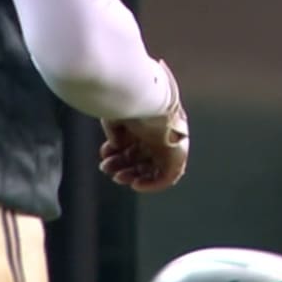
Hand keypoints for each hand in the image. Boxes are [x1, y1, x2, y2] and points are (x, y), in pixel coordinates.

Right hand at [98, 59, 188, 191]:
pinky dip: (151, 184)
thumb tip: (116, 145)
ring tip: (119, 177)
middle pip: (138, 158)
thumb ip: (115, 131)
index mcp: (143, 122)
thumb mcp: (115, 114)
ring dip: (133, 176)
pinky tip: (135, 184)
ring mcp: (168, 144)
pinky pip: (167, 177)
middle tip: (107, 169)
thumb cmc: (130, 102)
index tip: (104, 155)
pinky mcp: (177, 154)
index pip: (129, 144)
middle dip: (120, 166)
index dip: (114, 152)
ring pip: (151, 169)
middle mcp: (156, 134)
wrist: (149, 96)